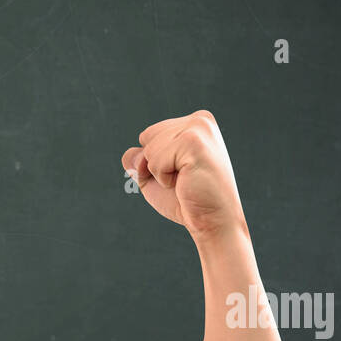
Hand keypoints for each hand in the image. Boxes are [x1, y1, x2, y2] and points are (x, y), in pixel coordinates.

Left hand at [120, 109, 245, 241]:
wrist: (211, 220)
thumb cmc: (187, 200)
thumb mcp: (155, 177)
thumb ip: (138, 162)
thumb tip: (129, 153)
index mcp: (194, 123)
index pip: (148, 134)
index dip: (153, 161)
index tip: (179, 173)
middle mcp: (199, 120)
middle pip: (146, 137)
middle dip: (154, 165)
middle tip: (182, 179)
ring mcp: (198, 129)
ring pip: (149, 150)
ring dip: (160, 173)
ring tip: (185, 180)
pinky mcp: (194, 142)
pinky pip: (155, 161)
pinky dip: (163, 178)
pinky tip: (186, 182)